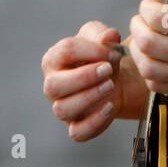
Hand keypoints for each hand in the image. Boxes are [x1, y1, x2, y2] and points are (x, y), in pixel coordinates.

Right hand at [41, 20, 147, 141]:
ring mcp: (62, 106)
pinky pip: (78, 132)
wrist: (115, 78)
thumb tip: (109, 36)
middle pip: (53, 85)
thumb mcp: (102, 38)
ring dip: (89, 97)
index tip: (111, 52)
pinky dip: (94, 121)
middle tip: (107, 70)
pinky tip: (109, 106)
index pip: (64, 52)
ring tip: (110, 86)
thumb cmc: (101, 56)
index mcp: (53, 59)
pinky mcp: (76, 125)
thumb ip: (103, 34)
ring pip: (62, 109)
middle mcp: (52, 85)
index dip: (91, 51)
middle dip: (84, 77)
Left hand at [126, 0, 167, 98]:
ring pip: (148, 68)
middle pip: (147, 44)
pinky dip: (151, 71)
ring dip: (140, 50)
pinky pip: (159, 86)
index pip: (157, 19)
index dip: (147, 7)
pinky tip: (158, 57)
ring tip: (147, 38)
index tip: (154, 3)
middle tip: (144, 19)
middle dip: (138, 25)